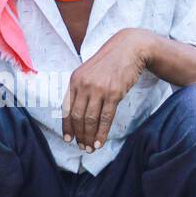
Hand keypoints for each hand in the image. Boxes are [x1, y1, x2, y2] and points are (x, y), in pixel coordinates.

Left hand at [63, 28, 151, 150]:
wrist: (129, 49)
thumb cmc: (109, 63)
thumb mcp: (89, 73)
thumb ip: (82, 90)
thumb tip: (77, 115)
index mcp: (75, 80)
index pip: (66, 108)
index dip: (67, 126)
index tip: (68, 139)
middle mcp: (83, 84)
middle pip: (77, 117)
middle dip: (79, 135)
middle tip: (82, 147)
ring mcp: (98, 89)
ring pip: (90, 120)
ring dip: (90, 137)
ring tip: (91, 148)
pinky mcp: (113, 93)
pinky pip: (105, 118)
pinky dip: (102, 133)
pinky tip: (100, 142)